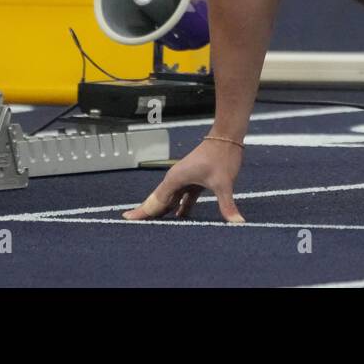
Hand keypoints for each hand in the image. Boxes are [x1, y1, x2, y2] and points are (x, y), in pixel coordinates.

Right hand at [123, 136, 244, 222]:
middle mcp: (176, 179)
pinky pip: (181, 198)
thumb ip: (227, 204)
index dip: (141, 212)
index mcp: (175, 180)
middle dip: (146, 213)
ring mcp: (184, 179)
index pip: (154, 201)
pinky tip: (178, 218)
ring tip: (152, 226)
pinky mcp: (194, 180)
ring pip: (169, 199)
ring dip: (162, 212)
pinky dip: (178, 208)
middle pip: (157, 201)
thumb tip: (238, 222)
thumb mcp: (223, 183)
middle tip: (130, 225)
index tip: (125, 220)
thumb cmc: (221, 156)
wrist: (227, 137)